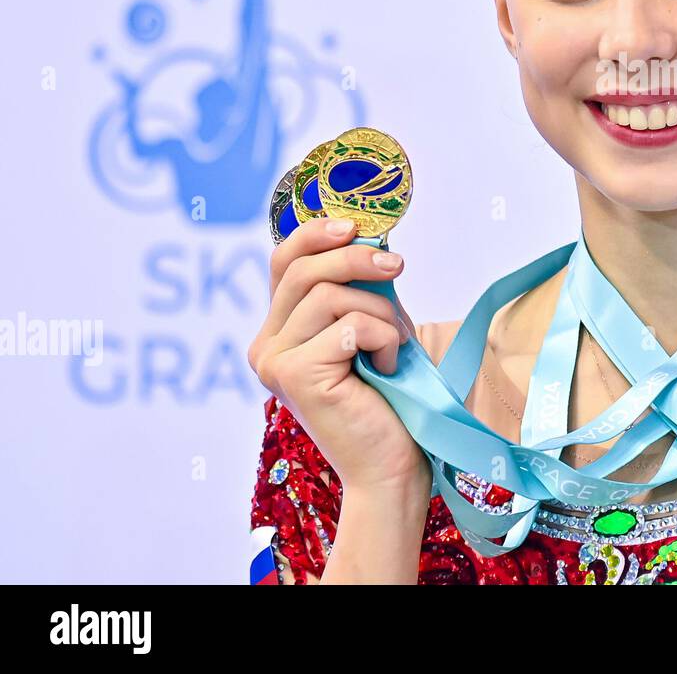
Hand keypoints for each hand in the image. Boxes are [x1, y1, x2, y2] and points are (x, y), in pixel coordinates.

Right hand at [247, 217, 430, 493]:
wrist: (392, 463)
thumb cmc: (388, 393)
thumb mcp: (371, 323)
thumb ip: (359, 286)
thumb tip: (367, 236)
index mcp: (279, 330)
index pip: (283, 261)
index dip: (315, 234)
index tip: (354, 226)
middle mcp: (265, 346)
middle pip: (305, 270)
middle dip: (359, 260)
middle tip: (398, 265)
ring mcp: (274, 362)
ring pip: (331, 295)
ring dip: (380, 312)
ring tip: (393, 344)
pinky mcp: (295, 376)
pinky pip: (349, 325)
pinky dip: (383, 338)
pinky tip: (387, 367)